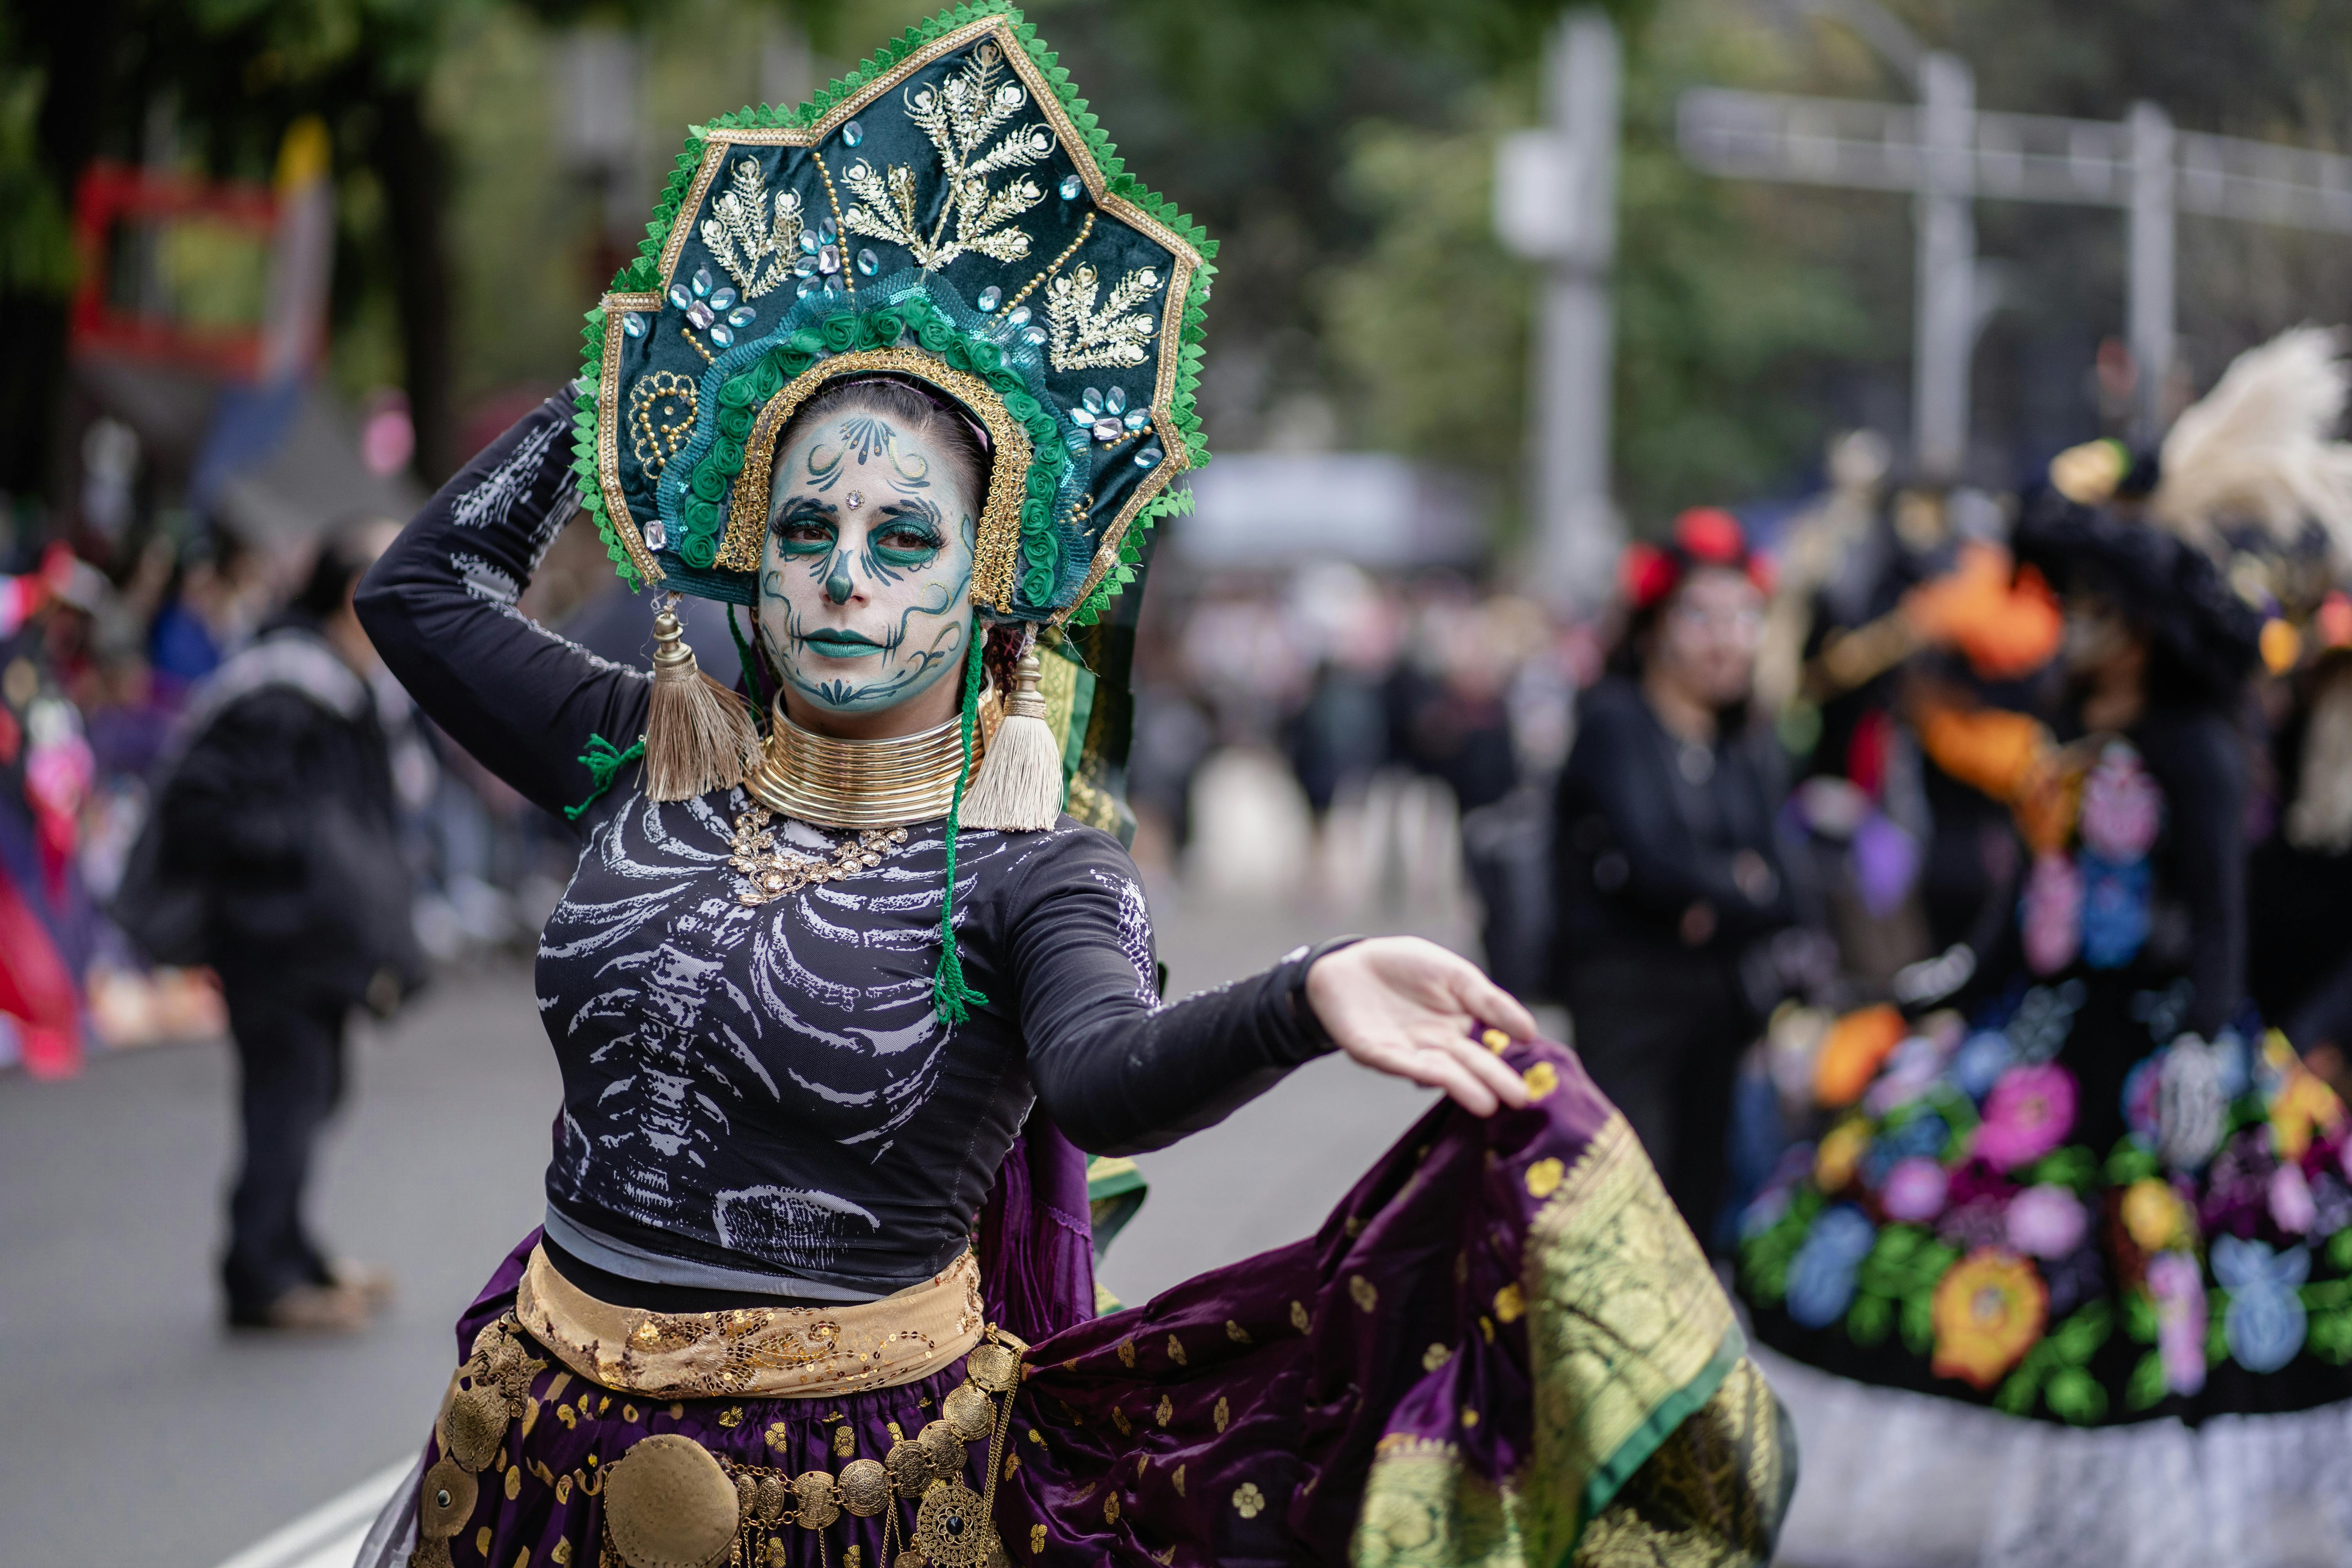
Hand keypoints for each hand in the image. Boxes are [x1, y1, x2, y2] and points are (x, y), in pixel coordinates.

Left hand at [1303, 937, 1540, 1115]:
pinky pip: (1402, 1064)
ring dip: (1463, 1088)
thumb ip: (1489, 1001)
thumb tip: (1530, 1032)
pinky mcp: (1377, 1053)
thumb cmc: (1404, 966)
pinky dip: (1423, 1071)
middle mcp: (1438, 1046)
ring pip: (1441, 1071)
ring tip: (1489, 1104)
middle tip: (1520, 1099)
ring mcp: (1409, 1052)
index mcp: (1460, 1027)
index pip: (1491, 1048)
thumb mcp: (1455, 974)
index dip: (1511, 1062)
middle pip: (1470, 1064)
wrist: (1348, 963)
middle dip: (1494, 1081)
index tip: (1537, 1078)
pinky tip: (1441, 1077)